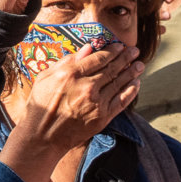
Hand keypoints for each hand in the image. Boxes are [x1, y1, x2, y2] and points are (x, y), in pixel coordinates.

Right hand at [4, 42, 141, 160]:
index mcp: (72, 74)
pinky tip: (136, 84)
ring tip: (140, 65)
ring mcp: (96, 103)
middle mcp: (87, 87)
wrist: (43, 136)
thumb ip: (67, 61)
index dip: (112, 51)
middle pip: (112, 69)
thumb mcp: (45, 77)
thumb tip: (87, 48)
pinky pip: (121, 101)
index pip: (99, 58)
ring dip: (132, 72)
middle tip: (135, 51)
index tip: (119, 46)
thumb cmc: (40, 104)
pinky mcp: (102, 118)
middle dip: (125, 58)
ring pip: (119, 83)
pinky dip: (130, 91)